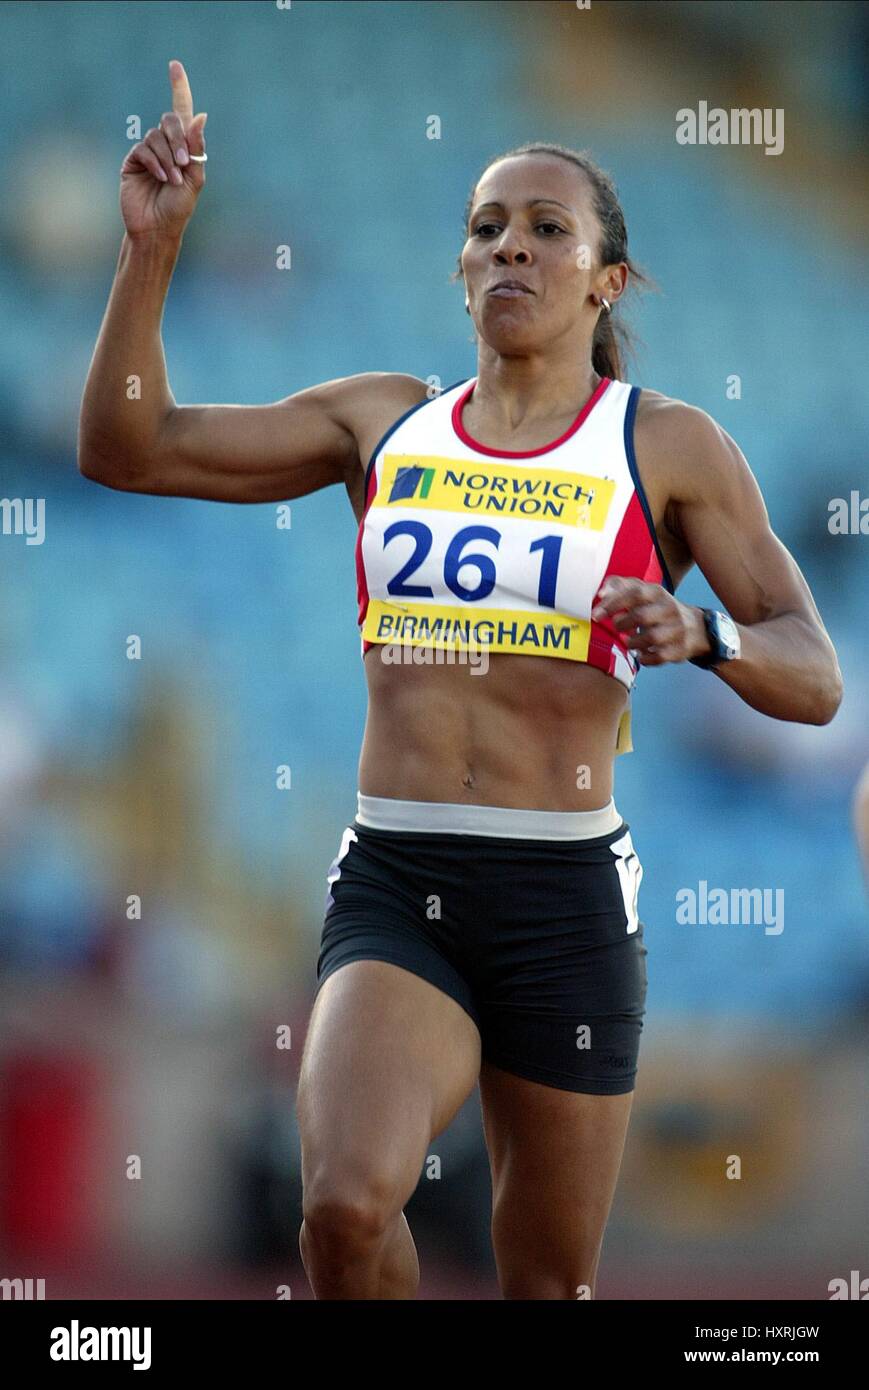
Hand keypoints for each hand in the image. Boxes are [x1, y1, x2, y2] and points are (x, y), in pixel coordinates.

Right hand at [120, 59, 207, 239]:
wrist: (157, 229)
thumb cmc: (178, 209)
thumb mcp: (195, 179)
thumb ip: (197, 149)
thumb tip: (201, 116)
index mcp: (184, 148)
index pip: (182, 112)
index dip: (179, 88)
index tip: (175, 65)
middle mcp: (166, 146)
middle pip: (169, 121)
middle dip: (178, 139)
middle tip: (184, 163)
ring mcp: (148, 152)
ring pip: (156, 136)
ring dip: (167, 157)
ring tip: (171, 180)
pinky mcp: (133, 161)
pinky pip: (143, 149)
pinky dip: (155, 162)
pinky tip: (161, 177)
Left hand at [591, 577, 709, 665]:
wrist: (697, 628)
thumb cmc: (659, 609)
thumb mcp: (644, 593)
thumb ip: (620, 588)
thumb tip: (601, 593)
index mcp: (657, 593)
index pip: (635, 593)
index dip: (613, 603)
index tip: (596, 615)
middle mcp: (669, 609)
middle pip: (641, 616)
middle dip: (623, 624)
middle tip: (618, 627)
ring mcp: (677, 629)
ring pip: (650, 638)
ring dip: (633, 643)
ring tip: (630, 642)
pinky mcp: (680, 649)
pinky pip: (658, 657)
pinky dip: (645, 658)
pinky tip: (641, 653)